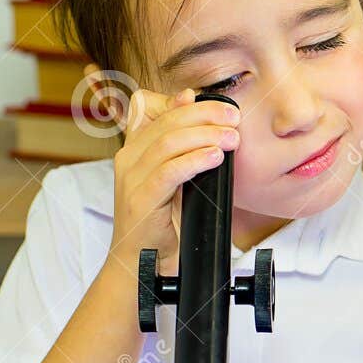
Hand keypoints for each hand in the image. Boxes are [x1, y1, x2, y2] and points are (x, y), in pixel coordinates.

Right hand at [103, 78, 240, 274]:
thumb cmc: (162, 220)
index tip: (217, 105)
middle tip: (234, 118)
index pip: (149, 107)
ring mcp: (131, 179)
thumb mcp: (174, 177)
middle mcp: (128, 158)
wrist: (141, 262)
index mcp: (133, 148)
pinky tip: (215, 158)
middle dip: (204, 115)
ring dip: (205, 136)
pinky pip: (168, 172)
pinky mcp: (140, 200)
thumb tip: (190, 101)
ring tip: (232, 138)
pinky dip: (194, 161)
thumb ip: (182, 145)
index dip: (181, 101)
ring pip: (168, 143)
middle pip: (166, 122)